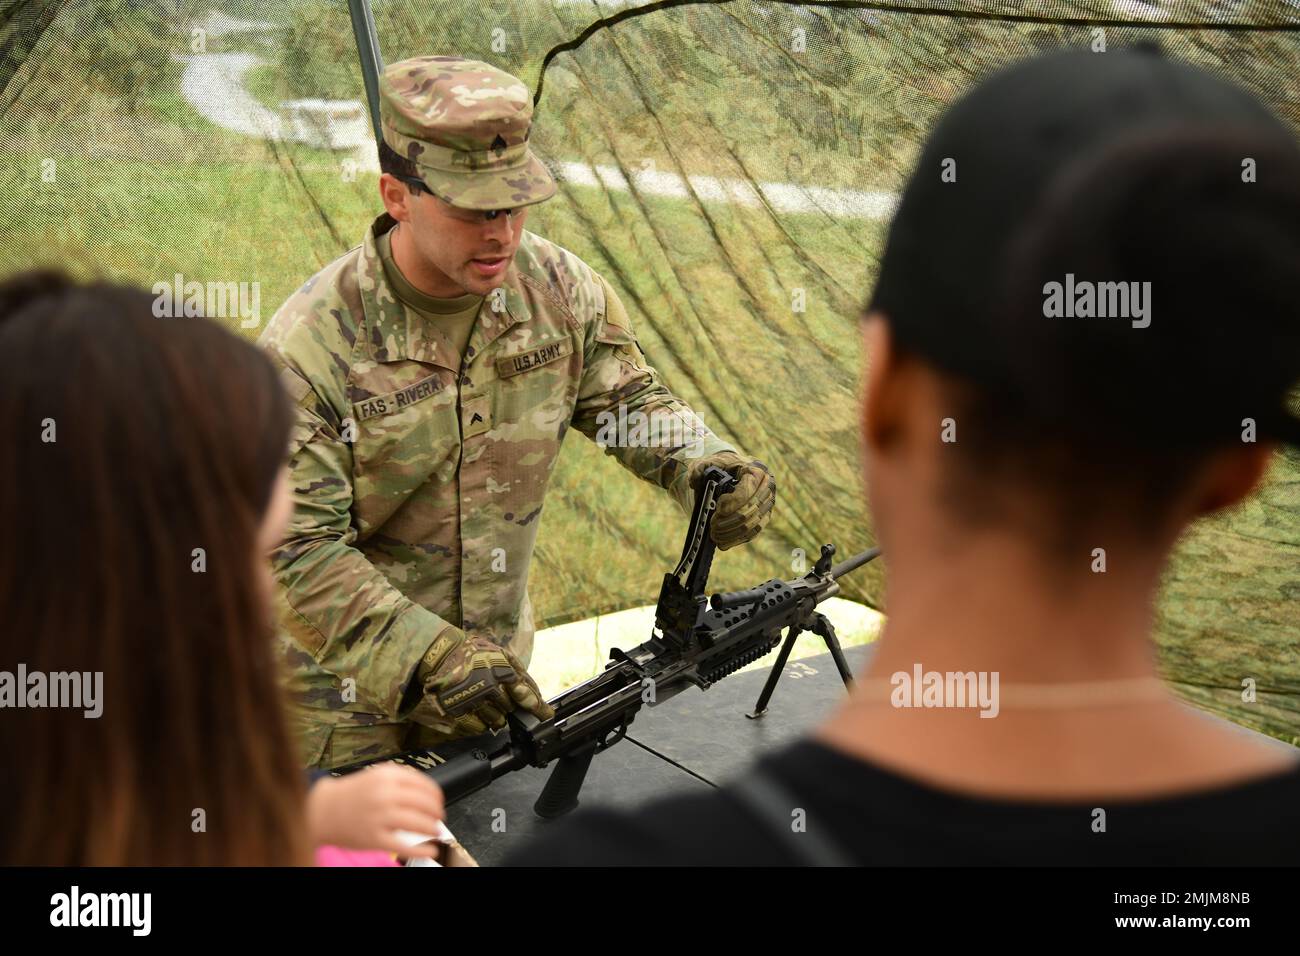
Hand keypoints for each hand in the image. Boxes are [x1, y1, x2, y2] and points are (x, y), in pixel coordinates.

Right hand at [306, 763, 444, 858]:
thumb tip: (427, 790)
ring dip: (432, 828)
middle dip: (437, 812)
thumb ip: (400, 779)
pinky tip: (430, 850)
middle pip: (424, 803)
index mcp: (387, 776)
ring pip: (417, 823)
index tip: (439, 800)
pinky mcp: (374, 838)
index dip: (437, 795)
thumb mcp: (376, 775)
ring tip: (435, 830)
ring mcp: (379, 817)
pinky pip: (404, 846)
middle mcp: (384, 795)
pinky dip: (421, 849)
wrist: (322, 810)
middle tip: (439, 816)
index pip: (424, 784)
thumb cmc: (350, 794)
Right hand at [410, 627, 553, 737]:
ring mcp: (471, 701)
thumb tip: (535, 697)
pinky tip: (478, 709)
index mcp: (498, 669)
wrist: (441, 655)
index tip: (546, 715)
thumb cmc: (474, 653)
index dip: (536, 706)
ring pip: (497, 721)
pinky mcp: (457, 712)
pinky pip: (479, 728)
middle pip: (511, 709)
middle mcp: (486, 686)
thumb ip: (519, 674)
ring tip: (488, 702)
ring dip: (498, 715)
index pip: (523, 692)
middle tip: (502, 697)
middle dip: (511, 706)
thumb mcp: (500, 654)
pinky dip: (482, 722)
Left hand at [687, 450, 776, 549]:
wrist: (727, 475)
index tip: (717, 509)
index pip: (747, 491)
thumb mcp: (707, 463)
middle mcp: (766, 488)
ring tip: (714, 536)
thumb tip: (694, 479)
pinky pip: (753, 534)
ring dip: (731, 533)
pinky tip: (723, 543)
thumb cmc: (718, 468)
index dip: (732, 502)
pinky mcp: (763, 518)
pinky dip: (737, 540)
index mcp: (756, 470)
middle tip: (712, 526)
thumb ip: (698, 468)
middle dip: (729, 521)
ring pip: (752, 525)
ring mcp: (767, 504)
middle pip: (751, 510)